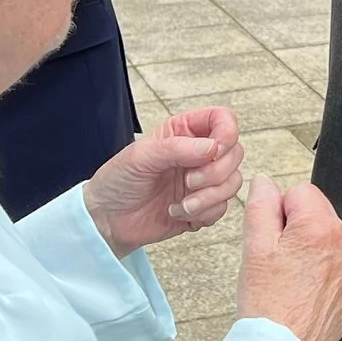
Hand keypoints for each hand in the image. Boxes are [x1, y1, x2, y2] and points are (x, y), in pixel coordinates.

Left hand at [83, 107, 245, 256]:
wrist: (106, 220)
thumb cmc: (117, 181)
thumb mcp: (141, 156)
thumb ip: (177, 148)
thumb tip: (213, 147)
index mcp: (184, 132)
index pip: (223, 120)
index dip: (227, 133)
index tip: (213, 151)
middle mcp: (197, 155)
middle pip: (235, 153)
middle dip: (216, 172)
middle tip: (189, 181)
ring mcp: (202, 182)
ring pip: (233, 183)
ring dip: (210, 197)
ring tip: (183, 203)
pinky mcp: (202, 208)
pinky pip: (223, 209)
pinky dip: (205, 213)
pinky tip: (179, 213)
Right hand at [237, 177, 341, 340]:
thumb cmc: (266, 304)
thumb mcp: (254, 247)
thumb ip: (261, 204)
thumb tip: (266, 182)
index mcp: (322, 228)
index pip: (301, 192)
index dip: (279, 213)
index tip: (272, 241)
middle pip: (318, 215)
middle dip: (297, 231)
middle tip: (278, 262)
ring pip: (329, 241)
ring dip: (311, 251)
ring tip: (290, 280)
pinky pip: (340, 268)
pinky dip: (323, 275)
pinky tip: (304, 293)